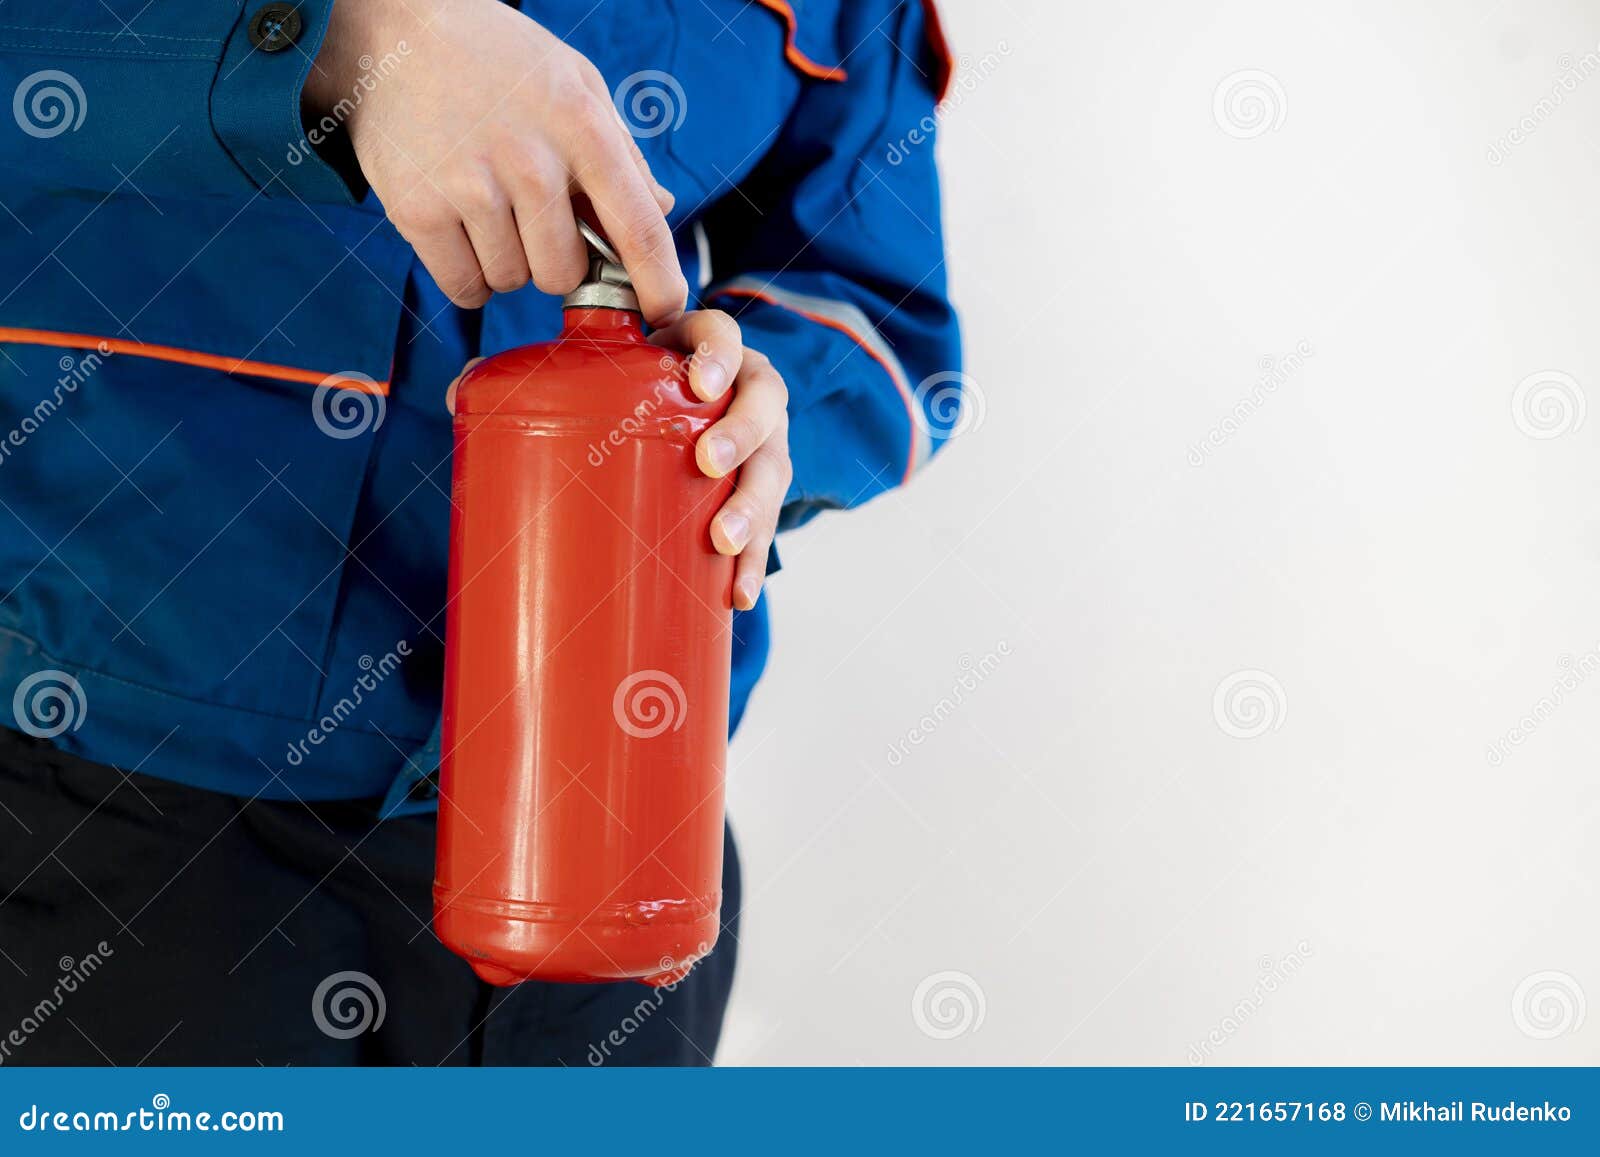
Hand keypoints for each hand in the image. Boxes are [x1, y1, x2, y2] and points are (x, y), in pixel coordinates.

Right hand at [305, 0, 686, 322]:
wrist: (397, 33)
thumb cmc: (498, 62)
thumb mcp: (574, 83)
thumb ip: (621, 150)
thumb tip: (660, 208)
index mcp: (581, 127)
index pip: (637, 225)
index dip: (659, 282)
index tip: (665, 313)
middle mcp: (530, 160)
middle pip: (564, 275)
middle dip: (553, 261)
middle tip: (528, 217)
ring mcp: (471, 187)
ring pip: (511, 282)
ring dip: (505, 262)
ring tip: (486, 205)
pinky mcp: (418, 210)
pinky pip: (465, 287)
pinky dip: (466, 274)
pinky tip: (458, 227)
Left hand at [443, 310, 789, 609]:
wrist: (671, 429)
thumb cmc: (625, 396)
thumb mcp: (594, 377)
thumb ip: (537, 379)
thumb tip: (456, 392)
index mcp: (703, 351)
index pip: (723, 336)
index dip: (720, 355)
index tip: (699, 383)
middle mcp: (743, 394)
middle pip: (763, 406)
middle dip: (741, 437)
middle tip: (707, 464)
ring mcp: (757, 447)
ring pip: (772, 472)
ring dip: (755, 511)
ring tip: (724, 545)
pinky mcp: (756, 496)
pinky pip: (766, 530)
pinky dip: (753, 566)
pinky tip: (737, 595)